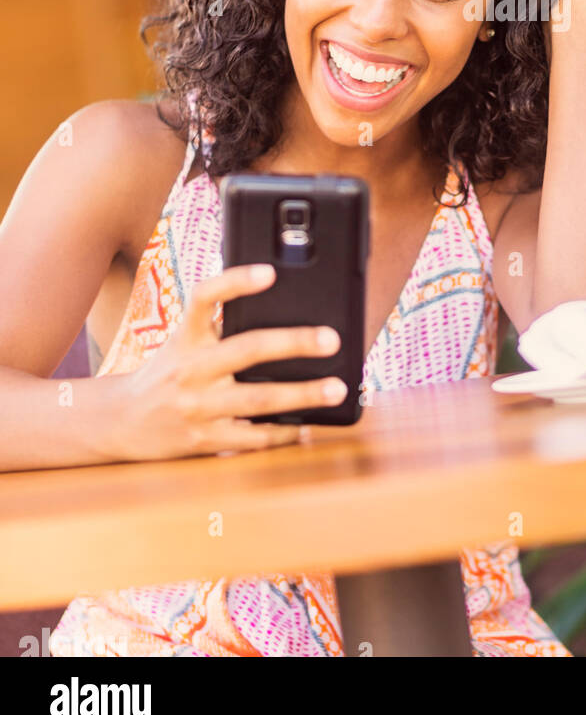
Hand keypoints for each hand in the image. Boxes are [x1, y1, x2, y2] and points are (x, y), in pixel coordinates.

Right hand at [107, 264, 345, 460]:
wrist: (118, 422)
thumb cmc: (167, 373)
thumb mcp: (182, 343)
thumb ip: (220, 328)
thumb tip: (285, 312)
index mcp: (185, 338)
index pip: (205, 297)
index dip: (236, 281)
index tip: (270, 272)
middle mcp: (190, 370)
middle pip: (248, 349)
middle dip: (295, 343)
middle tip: (332, 339)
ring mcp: (196, 408)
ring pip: (258, 400)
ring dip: (303, 395)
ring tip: (337, 388)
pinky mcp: (203, 442)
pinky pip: (252, 438)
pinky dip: (284, 432)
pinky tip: (308, 425)